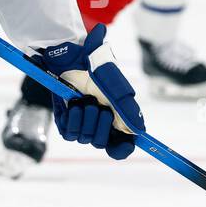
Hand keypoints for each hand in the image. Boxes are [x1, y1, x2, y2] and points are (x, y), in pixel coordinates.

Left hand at [33, 24, 144, 159]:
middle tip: (100, 108)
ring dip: (86, 120)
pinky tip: (74, 105)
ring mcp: (82, 122)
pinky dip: (73, 120)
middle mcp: (99, 123)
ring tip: (85, 101)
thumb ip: (127, 110)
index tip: (124, 144)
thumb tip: (139, 131)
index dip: (122, 149)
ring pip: (85, 139)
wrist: (71, 57)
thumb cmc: (96, 69)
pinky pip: (69, 134)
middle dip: (101, 127)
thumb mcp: (115, 88)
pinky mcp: (66, 121)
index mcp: (115, 118)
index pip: (121, 146)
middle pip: (102, 144)